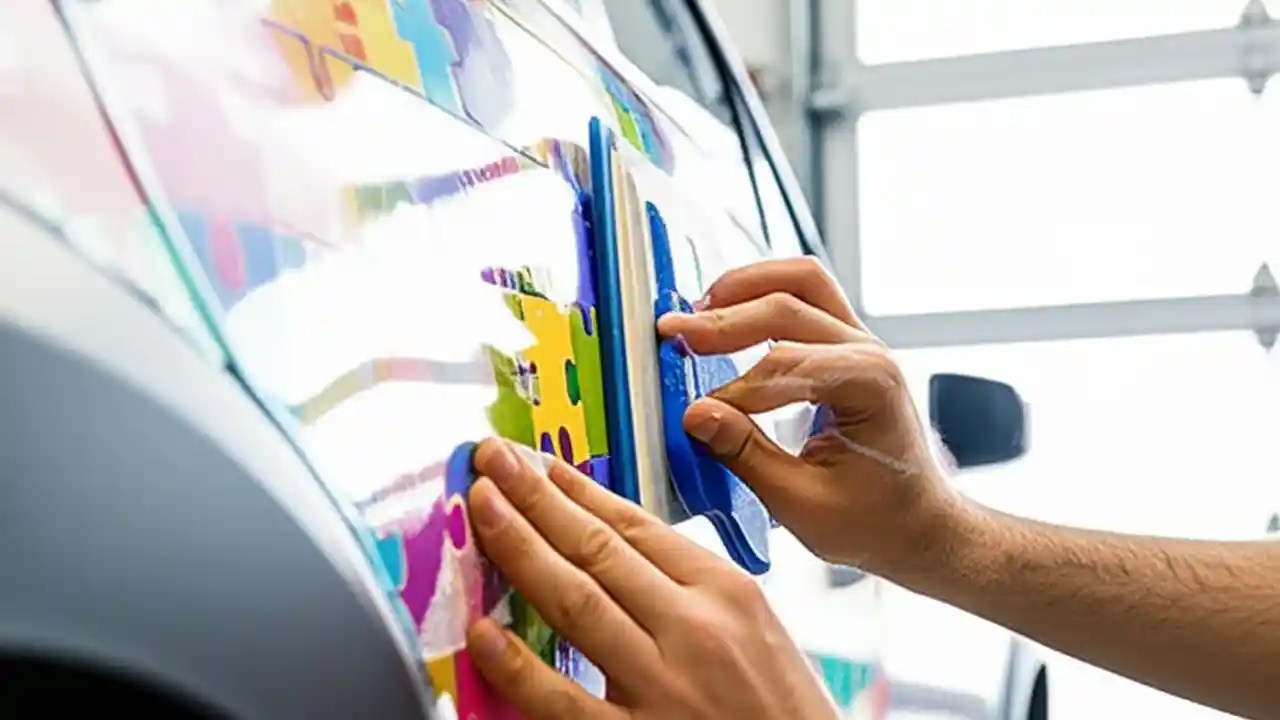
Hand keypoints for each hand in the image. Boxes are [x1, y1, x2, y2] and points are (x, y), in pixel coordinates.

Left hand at [464, 438, 837, 719]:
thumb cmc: (784, 710)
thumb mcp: (756, 628)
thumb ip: (691, 588)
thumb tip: (614, 548)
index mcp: (727, 592)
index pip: (636, 526)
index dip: (576, 490)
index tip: (537, 464)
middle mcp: (694, 630)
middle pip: (597, 548)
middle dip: (536, 497)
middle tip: (492, 460)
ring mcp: (662, 687)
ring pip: (575, 600)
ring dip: (520, 547)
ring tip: (482, 507)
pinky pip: (563, 701)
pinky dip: (518, 666)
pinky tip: (482, 632)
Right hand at [658, 258, 959, 577]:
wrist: (919, 526)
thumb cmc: (876, 521)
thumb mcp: (803, 504)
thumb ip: (747, 456)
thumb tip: (696, 417)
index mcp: (870, 386)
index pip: (784, 366)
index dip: (731, 389)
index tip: (694, 414)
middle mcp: (870, 352)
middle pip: (787, 305)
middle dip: (724, 320)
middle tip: (673, 335)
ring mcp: (861, 342)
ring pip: (801, 280)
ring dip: (745, 288)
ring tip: (697, 312)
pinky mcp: (846, 345)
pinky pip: (805, 296)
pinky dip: (762, 295)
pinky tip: (725, 316)